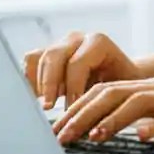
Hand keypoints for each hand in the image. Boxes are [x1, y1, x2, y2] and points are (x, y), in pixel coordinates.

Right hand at [23, 32, 143, 109]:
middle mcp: (76, 39)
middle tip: (48, 109)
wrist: (120, 76)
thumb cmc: (124, 85)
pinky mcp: (47, 54)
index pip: (77, 63)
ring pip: (37, 58)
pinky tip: (34, 100)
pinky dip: (28, 81)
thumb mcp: (121, 89)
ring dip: (36, 83)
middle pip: (53, 56)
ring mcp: (60, 44)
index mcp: (98, 43)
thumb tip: (89, 113)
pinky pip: (29, 63)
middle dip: (49, 84)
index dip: (73, 87)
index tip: (71, 109)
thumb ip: (108, 97)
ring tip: (40, 105)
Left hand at [52, 68, 153, 143]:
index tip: (57, 127)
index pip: (103, 93)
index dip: (77, 108)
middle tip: (63, 136)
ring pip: (137, 103)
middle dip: (83, 115)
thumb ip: (145, 112)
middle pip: (112, 95)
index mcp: (148, 86)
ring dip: (113, 120)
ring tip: (94, 136)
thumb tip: (117, 127)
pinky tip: (143, 137)